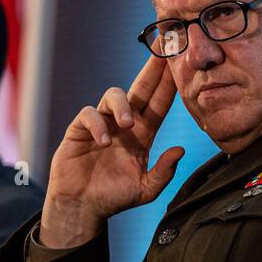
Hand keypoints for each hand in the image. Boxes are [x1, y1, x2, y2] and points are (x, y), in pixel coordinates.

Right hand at [40, 56, 185, 247]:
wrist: (83, 207)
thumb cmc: (114, 197)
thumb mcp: (146, 189)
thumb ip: (164, 172)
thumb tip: (181, 150)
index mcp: (143, 134)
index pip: (159, 103)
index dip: (169, 85)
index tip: (180, 66)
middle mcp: (124, 123)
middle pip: (140, 89)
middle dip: (151, 71)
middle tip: (161, 54)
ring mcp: (102, 123)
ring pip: (113, 96)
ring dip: (122, 106)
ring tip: (128, 125)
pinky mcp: (80, 129)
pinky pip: (89, 114)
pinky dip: (98, 124)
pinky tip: (105, 141)